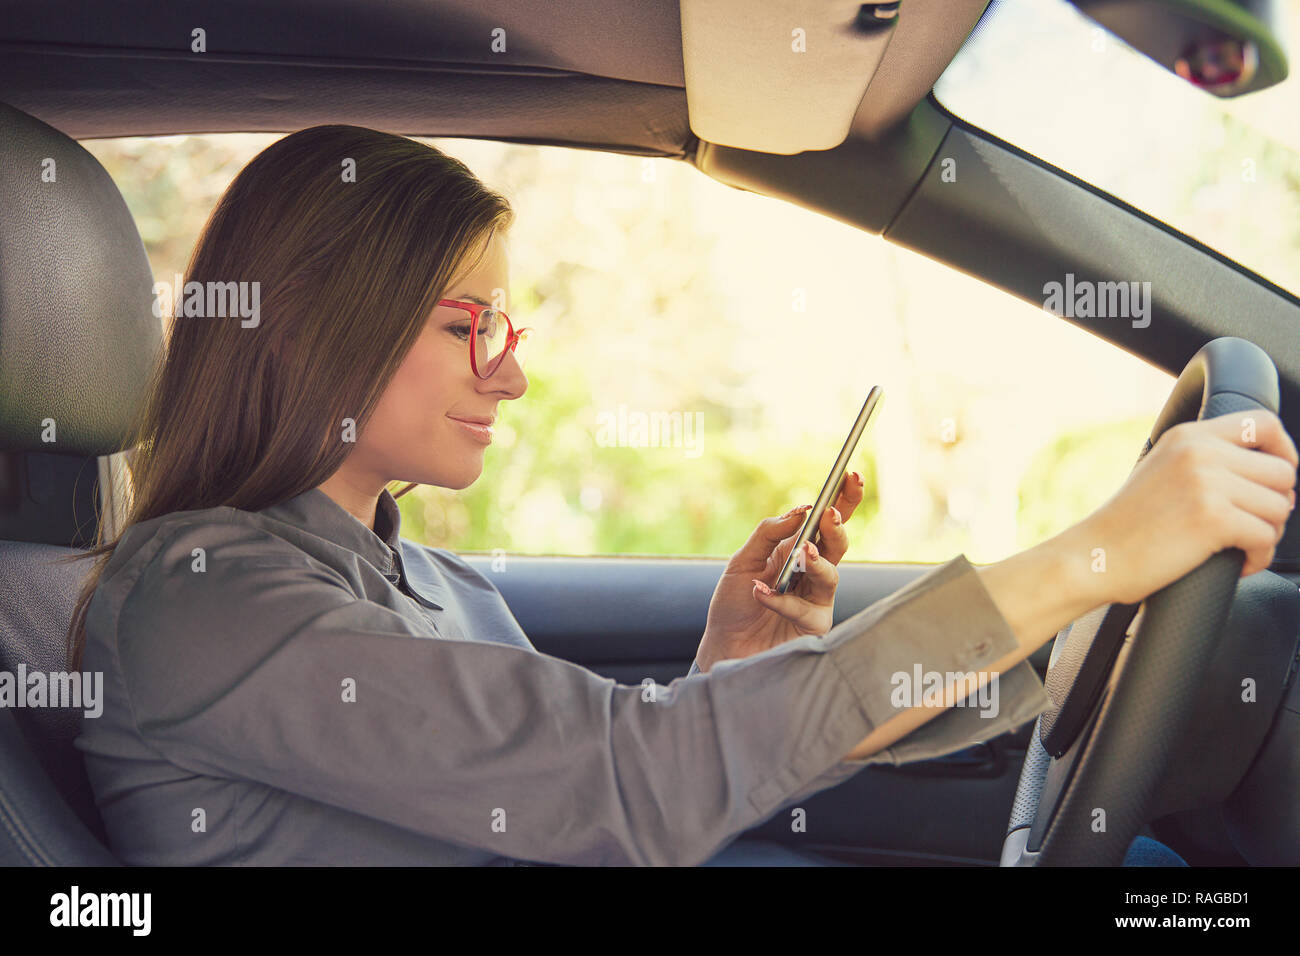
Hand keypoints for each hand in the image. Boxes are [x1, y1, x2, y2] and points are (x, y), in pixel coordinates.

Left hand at [694, 472, 866, 672]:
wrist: (723, 647)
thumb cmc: (733, 604)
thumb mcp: (742, 561)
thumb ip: (768, 533)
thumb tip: (800, 511)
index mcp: (796, 550)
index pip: (825, 521)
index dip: (842, 498)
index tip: (850, 475)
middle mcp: (811, 572)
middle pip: (838, 544)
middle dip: (838, 526)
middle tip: (831, 514)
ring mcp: (816, 599)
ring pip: (831, 575)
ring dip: (816, 562)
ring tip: (802, 554)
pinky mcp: (814, 626)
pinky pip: (805, 608)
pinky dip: (781, 600)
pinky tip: (759, 593)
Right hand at [1079, 410, 1297, 605]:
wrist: (1093, 557)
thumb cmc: (1127, 526)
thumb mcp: (1162, 470)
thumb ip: (1204, 459)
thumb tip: (1264, 471)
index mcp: (1189, 436)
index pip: (1263, 423)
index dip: (1285, 450)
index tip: (1278, 477)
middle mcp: (1200, 452)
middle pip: (1282, 471)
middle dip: (1276, 504)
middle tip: (1253, 525)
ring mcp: (1207, 483)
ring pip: (1280, 507)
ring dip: (1268, 533)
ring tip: (1242, 546)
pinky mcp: (1213, 518)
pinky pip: (1267, 538)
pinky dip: (1258, 558)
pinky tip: (1238, 563)